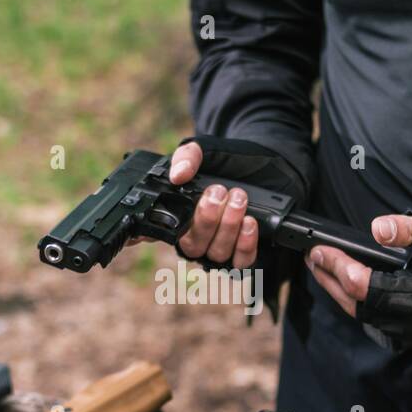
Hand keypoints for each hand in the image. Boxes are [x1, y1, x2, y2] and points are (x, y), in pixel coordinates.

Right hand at [124, 140, 259, 268]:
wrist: (269, 163)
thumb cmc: (232, 161)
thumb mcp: (207, 150)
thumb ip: (188, 156)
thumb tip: (177, 175)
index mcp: (179, 214)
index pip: (153, 232)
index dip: (143, 236)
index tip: (141, 231)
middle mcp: (197, 235)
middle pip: (191, 245)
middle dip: (206, 218)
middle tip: (218, 191)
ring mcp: (219, 247)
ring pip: (216, 253)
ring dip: (228, 226)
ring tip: (239, 198)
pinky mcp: (244, 253)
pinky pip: (240, 262)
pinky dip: (244, 244)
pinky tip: (249, 222)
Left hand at [306, 212, 411, 347]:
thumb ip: (411, 228)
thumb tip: (378, 228)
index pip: (366, 288)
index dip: (339, 268)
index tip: (320, 250)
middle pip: (357, 305)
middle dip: (330, 279)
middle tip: (312, 256)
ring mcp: (411, 332)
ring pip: (362, 315)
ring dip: (338, 291)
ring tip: (320, 265)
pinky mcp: (409, 333)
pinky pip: (373, 319)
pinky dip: (355, 300)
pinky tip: (343, 281)